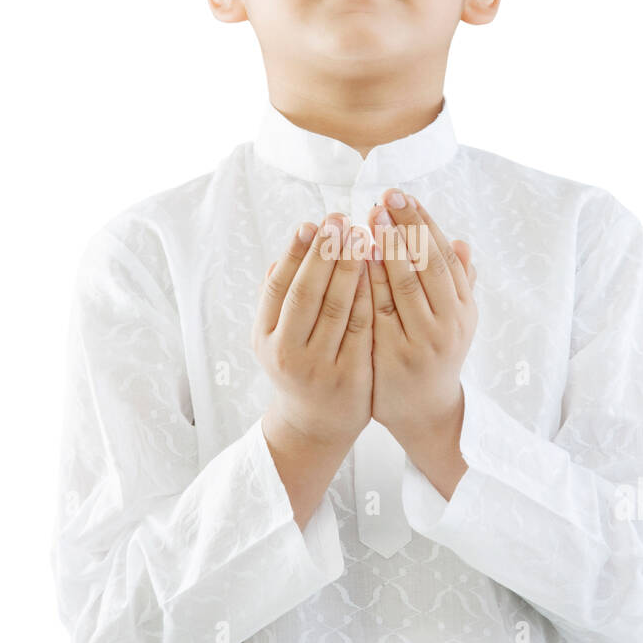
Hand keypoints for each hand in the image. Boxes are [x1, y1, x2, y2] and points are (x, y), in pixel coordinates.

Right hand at [252, 214, 372, 445]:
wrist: (316, 423)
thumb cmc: (298, 365)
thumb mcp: (276, 336)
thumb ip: (277, 299)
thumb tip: (281, 256)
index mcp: (264, 337)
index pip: (278, 286)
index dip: (295, 253)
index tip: (312, 223)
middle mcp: (287, 353)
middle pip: (306, 293)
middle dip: (324, 253)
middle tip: (340, 220)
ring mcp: (319, 367)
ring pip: (337, 308)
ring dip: (350, 267)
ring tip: (362, 235)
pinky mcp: (350, 377)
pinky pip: (362, 328)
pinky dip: (369, 296)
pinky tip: (378, 270)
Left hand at [365, 189, 477, 444]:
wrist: (423, 411)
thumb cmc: (434, 355)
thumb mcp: (454, 319)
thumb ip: (458, 282)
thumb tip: (463, 241)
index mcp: (463, 307)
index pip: (443, 254)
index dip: (423, 222)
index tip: (403, 195)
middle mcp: (448, 322)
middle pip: (426, 263)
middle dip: (405, 226)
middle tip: (384, 197)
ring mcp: (421, 340)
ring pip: (404, 284)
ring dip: (386, 248)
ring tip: (368, 219)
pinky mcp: (393, 355)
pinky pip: (378, 311)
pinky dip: (368, 282)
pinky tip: (355, 259)